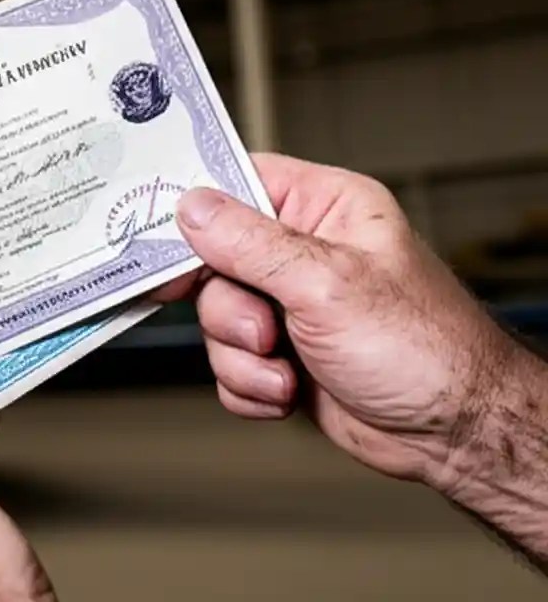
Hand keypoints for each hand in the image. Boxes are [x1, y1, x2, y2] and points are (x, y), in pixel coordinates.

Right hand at [156, 153, 528, 484]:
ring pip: (215, 320)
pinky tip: (289, 392)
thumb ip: (250, 243)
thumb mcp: (327, 284)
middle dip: (229, 310)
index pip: (238, 181)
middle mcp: (302, 252)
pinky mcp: (280, 355)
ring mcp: (288, 306)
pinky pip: (226, 364)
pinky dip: (249, 387)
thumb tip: (192, 207)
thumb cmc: (425, 348)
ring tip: (287, 371)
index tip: (163, 240)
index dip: (196, 209)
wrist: (451, 432)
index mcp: (324, 207)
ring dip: (242, 357)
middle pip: (212, 261)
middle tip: (262, 329)